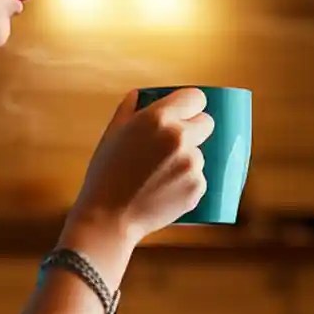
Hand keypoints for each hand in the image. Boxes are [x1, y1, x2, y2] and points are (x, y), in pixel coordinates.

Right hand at [68, 88, 214, 243]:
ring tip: (158, 176)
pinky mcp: (198, 187)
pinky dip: (186, 183)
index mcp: (158, 118)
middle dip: (195, 130)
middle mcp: (179, 137)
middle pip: (207, 123)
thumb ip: (128, 109)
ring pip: (200, 153)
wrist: (109, 218)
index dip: (190, 105)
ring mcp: (192, 164)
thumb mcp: (112, 135)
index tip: (185, 113)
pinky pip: (198, 177)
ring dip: (186, 160)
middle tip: (174, 144)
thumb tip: (138, 94)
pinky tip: (163, 190)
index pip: (196, 97)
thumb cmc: (105, 175)